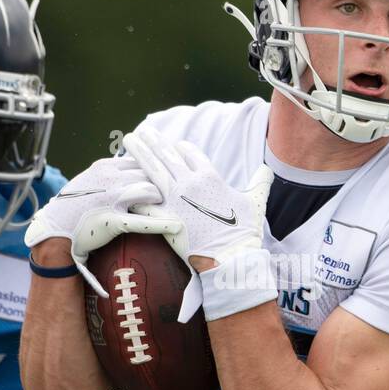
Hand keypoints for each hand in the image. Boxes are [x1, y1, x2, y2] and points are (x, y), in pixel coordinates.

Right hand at [24, 156, 179, 296]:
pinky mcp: (112, 220)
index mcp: (106, 167)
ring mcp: (111, 199)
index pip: (142, 160)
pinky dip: (162, 223)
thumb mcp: (90, 181)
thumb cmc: (72, 207)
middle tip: (182, 193)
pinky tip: (177, 226)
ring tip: (179, 207)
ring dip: (165, 199)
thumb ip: (111, 173)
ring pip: (150, 190)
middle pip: (150, 173)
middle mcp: (109, 178)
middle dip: (166, 182)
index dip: (158, 169)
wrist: (54, 230)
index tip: (171, 176)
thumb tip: (132, 167)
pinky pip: (142, 220)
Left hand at [122, 128, 272, 268]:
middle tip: (141, 131)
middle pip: (167, 155)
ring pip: (152, 170)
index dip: (180, 148)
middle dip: (153, 141)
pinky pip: (144, 201)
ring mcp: (175, 200)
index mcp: (210, 177)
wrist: (231, 258)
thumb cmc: (244, 232)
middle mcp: (190, 183)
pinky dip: (133, 191)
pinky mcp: (164, 219)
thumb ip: (259, 183)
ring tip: (130, 141)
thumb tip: (267, 170)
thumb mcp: (255, 202)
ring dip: (139, 154)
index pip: (190, 153)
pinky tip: (121, 181)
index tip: (172, 145)